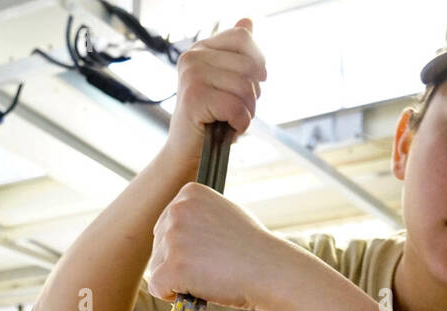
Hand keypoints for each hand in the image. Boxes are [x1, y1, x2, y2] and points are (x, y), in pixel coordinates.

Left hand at [147, 182, 283, 310]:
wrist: (270, 271)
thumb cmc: (252, 249)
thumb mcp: (224, 215)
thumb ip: (198, 216)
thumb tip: (175, 227)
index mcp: (189, 193)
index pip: (167, 226)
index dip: (187, 247)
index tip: (213, 250)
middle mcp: (177, 209)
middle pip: (159, 247)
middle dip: (179, 263)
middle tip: (213, 267)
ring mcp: (173, 237)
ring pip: (157, 268)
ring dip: (178, 279)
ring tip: (210, 276)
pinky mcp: (172, 266)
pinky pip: (157, 287)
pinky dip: (172, 295)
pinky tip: (197, 290)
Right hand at [163, 18, 266, 167]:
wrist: (188, 153)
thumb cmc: (212, 120)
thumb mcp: (228, 82)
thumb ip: (237, 53)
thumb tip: (248, 21)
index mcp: (201, 49)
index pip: (243, 37)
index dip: (257, 62)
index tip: (254, 82)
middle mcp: (193, 57)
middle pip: (249, 66)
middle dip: (253, 95)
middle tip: (237, 110)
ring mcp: (191, 75)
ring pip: (246, 88)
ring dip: (247, 112)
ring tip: (231, 120)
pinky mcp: (194, 97)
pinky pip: (236, 107)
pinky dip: (241, 124)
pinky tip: (229, 129)